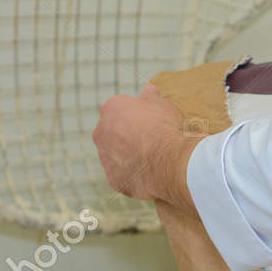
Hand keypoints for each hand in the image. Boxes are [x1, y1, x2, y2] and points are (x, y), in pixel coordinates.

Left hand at [91, 83, 197, 207]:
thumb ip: (150, 95)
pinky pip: (122, 175)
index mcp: (110, 110)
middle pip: (112, 132)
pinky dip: (133, 174)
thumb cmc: (165, 128)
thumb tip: (148, 90)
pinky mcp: (114, 180)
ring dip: (127, 155)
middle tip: (149, 139)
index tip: (149, 121)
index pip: (119, 109)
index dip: (135, 115)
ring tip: (150, 158)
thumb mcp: (161, 102)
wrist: (170, 161)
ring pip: (115, 155)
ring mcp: (105, 159)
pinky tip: (149, 172)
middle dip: (126, 135)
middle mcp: (101, 133)